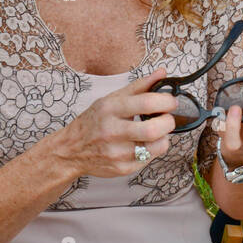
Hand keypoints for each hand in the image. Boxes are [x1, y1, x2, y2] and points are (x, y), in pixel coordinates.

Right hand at [56, 68, 176, 178]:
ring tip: (156, 131)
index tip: (171, 102)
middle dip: (168, 122)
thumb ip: (140, 86)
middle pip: (153, 129)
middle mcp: (112, 131)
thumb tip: (162, 73)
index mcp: (110, 109)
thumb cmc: (94, 122)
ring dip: (164, 137)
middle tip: (166, 118)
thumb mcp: (112, 99)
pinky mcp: (122, 168)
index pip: (147, 103)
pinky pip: (150, 158)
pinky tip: (144, 143)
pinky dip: (153, 149)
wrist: (71, 150)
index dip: (166, 102)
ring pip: (157, 146)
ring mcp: (117, 152)